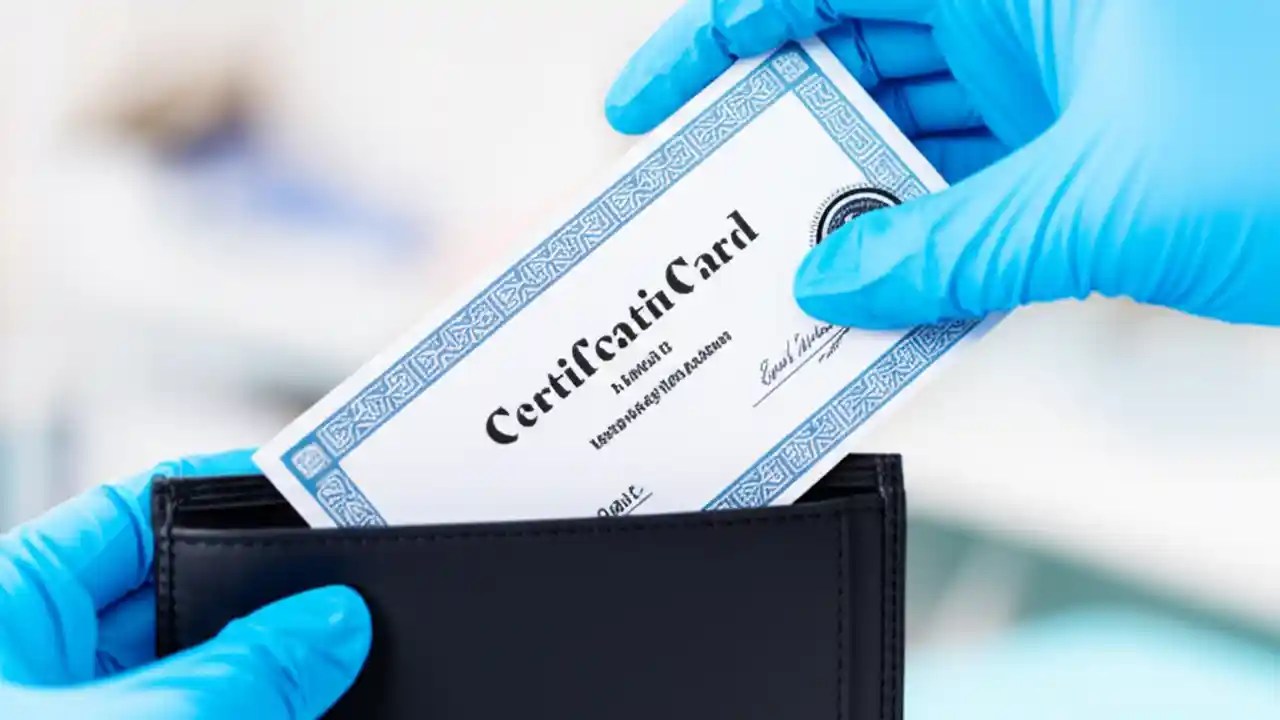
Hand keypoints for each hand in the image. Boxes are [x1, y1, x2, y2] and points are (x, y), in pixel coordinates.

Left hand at [0, 451, 370, 719]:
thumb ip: (248, 668)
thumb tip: (336, 623)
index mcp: (10, 609)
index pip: (130, 512)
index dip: (222, 489)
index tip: (307, 484)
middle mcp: (42, 661)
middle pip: (176, 591)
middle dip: (261, 589)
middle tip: (342, 581)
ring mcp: (82, 712)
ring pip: (198, 667)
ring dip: (269, 663)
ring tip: (341, 651)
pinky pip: (208, 715)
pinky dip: (262, 709)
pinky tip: (319, 705)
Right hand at [606, 0, 1279, 327]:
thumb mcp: (1098, 204)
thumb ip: (946, 251)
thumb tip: (838, 281)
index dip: (716, 35)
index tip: (648, 100)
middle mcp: (1028, 2)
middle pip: (853, 51)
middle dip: (780, 133)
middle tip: (717, 208)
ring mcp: (1060, 69)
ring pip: (910, 128)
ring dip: (854, 202)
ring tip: (791, 270)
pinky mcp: (1088, 137)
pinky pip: (973, 184)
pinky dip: (928, 236)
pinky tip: (883, 287)